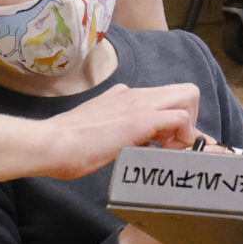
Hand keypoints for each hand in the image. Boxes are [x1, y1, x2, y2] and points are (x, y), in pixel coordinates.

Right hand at [40, 82, 200, 177]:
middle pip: (184, 91)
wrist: (53, 143)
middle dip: (189, 117)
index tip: (166, 143)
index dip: (173, 120)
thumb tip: (128, 139)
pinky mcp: (141, 120)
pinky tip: (166, 152)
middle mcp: (135, 94)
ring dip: (189, 126)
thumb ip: (116, 127)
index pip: (164, 97)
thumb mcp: (98, 129)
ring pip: (188, 97)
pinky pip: (182, 119)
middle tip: (173, 144)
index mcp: (124, 96)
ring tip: (170, 150)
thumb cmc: (68, 143)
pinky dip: (184, 137)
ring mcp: (139, 104)